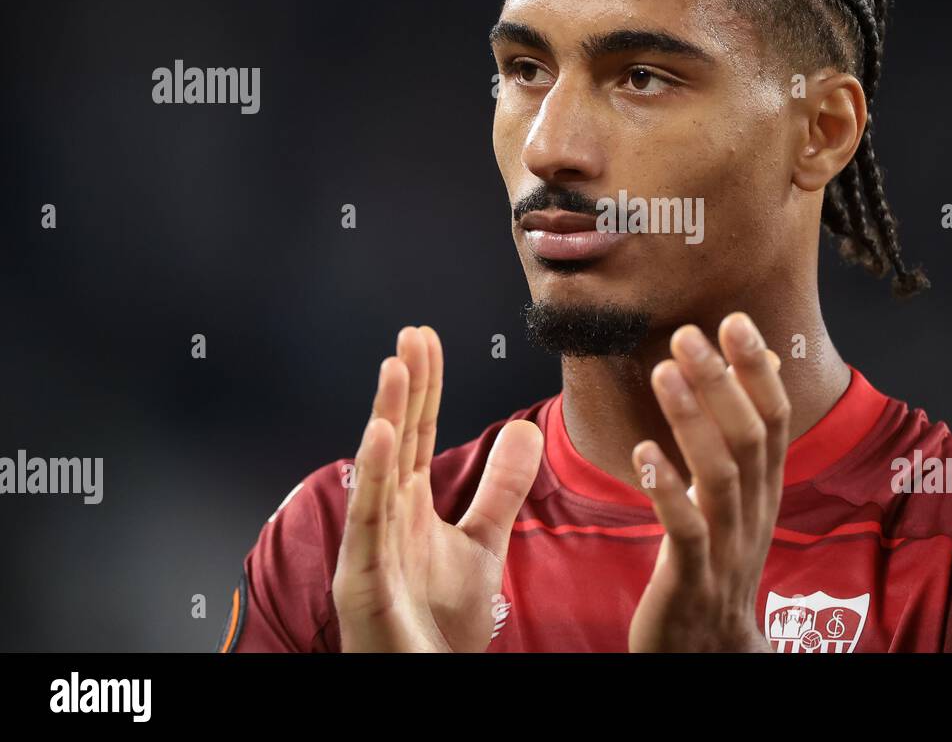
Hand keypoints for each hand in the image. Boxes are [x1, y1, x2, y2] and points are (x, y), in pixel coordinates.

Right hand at [332, 325, 542, 651]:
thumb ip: (501, 489)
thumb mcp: (482, 543)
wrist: (422, 681)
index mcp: (409, 507)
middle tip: (413, 334)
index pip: (419, 433)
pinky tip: (381, 434)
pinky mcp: (362, 579)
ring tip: (396, 366)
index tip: (428, 339)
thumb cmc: (439, 623)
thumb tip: (525, 430)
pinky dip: (372, 477)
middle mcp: (385, 517)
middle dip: (405, 387)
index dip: (425, 387)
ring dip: (386, 416)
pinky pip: (368, 521)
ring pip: (377, 470)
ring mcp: (370, 546)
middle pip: (397, 439)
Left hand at [629, 313, 789, 651]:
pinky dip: (669, 488)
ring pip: (721, 475)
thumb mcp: (741, 501)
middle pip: (748, 437)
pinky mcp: (691, 578)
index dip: (756, 371)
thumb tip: (760, 365)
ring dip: (694, 419)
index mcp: (765, 493)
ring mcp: (726, 547)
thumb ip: (746, 438)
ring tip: (665, 371)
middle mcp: (753, 514)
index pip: (773, 421)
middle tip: (689, 332)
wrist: (709, 651)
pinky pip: (686, 530)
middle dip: (722, 381)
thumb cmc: (716, 565)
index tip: (736, 321)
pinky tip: (644, 451)